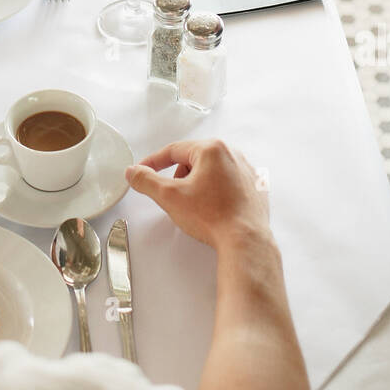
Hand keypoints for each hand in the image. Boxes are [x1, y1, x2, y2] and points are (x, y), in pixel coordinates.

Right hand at [126, 139, 271, 250]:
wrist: (245, 241)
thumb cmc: (212, 217)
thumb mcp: (169, 197)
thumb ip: (147, 181)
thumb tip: (134, 172)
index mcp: (212, 149)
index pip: (174, 150)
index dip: (154, 162)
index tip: (143, 170)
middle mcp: (232, 154)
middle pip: (194, 160)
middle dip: (180, 177)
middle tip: (177, 198)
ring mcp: (247, 170)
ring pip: (212, 171)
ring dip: (199, 184)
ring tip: (199, 207)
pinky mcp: (255, 186)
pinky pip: (229, 182)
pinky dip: (218, 192)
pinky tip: (215, 209)